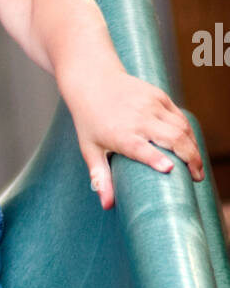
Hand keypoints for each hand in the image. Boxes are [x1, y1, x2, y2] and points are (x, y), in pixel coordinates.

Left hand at [64, 68, 204, 209]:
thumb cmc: (90, 121)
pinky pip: (180, 117)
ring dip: (193, 148)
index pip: (140, 147)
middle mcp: (138, 118)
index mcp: (120, 133)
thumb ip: (100, 177)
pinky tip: (191, 147)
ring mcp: (152, 105)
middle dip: (189, 159)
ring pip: (182, 127)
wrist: (94, 82)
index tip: (170, 170)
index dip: (155, 158)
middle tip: (196, 178)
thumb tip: (107, 206)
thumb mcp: (90, 149)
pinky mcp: (160, 97)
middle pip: (172, 138)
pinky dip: (189, 133)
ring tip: (197, 167)